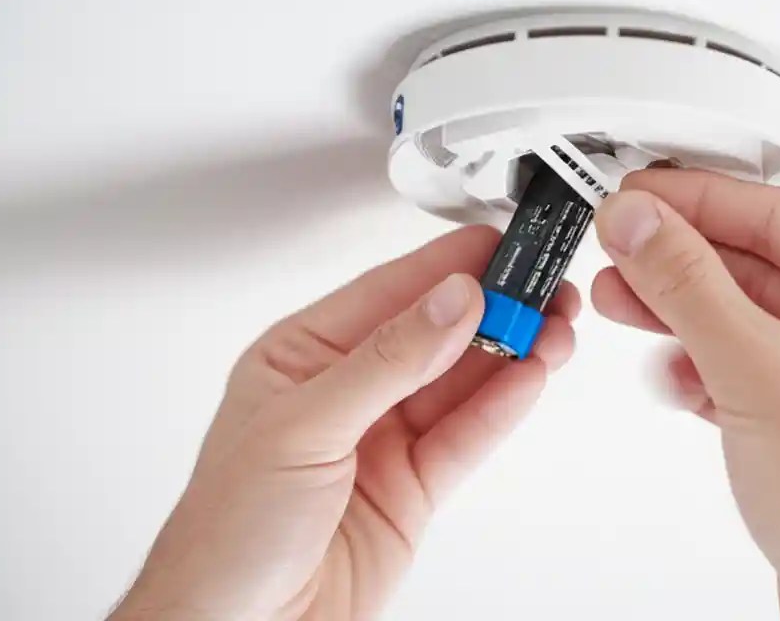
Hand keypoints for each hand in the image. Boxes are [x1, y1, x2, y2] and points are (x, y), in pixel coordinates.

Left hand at [111, 226, 577, 620]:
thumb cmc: (226, 536)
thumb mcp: (301, 428)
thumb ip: (385, 361)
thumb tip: (448, 302)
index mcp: (302, 358)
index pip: (388, 294)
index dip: (447, 266)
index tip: (499, 244)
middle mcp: (348, 392)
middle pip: (436, 334)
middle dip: (492, 307)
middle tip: (542, 286)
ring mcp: (386, 440)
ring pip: (462, 381)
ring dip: (511, 351)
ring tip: (553, 328)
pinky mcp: (416, 487)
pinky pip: (469, 435)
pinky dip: (504, 405)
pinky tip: (531, 376)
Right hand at [591, 170, 779, 620]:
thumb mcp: (756, 372)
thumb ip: (690, 286)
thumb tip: (643, 222)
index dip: (699, 201)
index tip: (639, 194)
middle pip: (759, 267)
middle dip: (681, 259)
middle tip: (616, 244)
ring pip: (748, 320)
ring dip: (682, 311)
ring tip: (622, 298)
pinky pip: (750, 369)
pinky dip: (704, 366)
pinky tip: (669, 371)